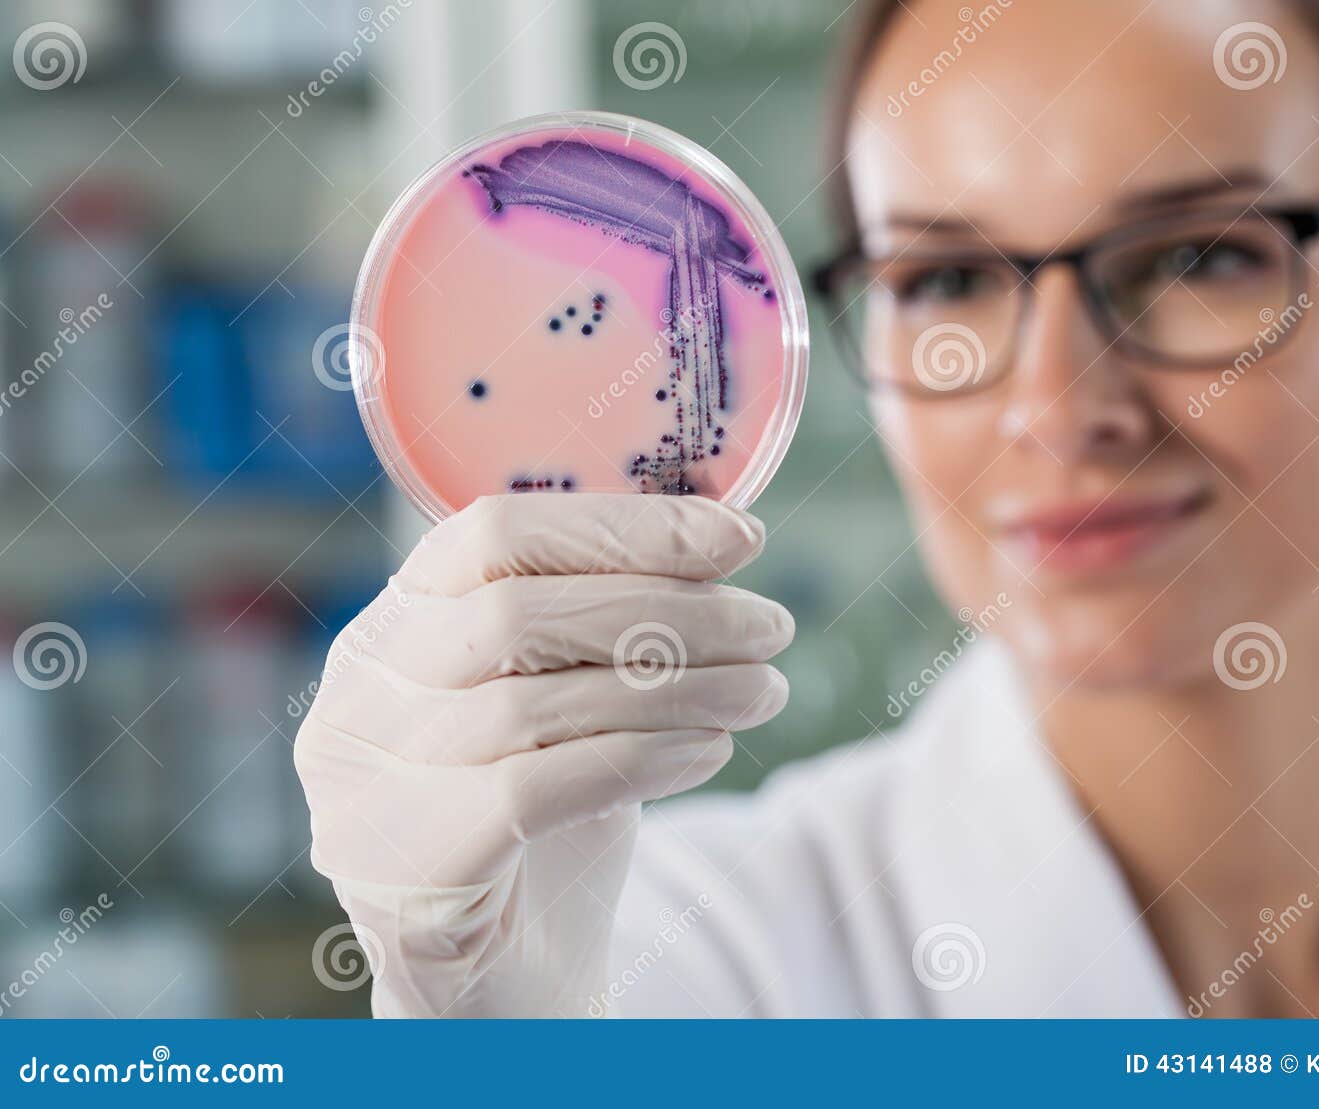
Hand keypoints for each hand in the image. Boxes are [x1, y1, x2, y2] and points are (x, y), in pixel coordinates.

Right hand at [294, 493, 791, 1015]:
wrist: (514, 983)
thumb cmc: (548, 819)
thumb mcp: (575, 695)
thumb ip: (609, 616)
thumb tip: (718, 531)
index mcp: (391, 625)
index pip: (494, 535)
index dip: (622, 527)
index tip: (739, 539)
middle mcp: (353, 697)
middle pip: (515, 612)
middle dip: (668, 609)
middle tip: (772, 628)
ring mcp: (360, 790)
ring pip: (531, 704)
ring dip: (676, 688)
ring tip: (765, 691)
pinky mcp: (397, 873)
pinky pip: (532, 792)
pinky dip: (642, 760)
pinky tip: (712, 750)